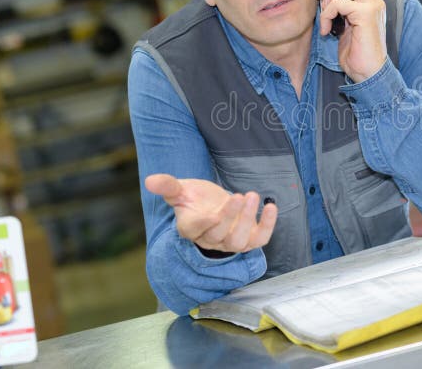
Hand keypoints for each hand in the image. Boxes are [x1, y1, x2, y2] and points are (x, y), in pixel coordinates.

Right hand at [146, 174, 276, 253]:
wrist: (212, 205)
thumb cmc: (194, 199)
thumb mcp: (180, 189)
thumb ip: (167, 186)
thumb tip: (150, 180)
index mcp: (190, 227)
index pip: (196, 230)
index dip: (205, 223)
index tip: (213, 213)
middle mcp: (210, 239)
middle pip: (220, 235)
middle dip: (231, 216)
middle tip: (241, 195)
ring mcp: (230, 241)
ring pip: (239, 241)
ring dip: (248, 220)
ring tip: (253, 196)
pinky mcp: (248, 239)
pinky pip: (259, 239)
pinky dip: (268, 225)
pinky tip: (271, 206)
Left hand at [315, 0, 386, 82]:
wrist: (368, 75)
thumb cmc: (355, 55)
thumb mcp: (341, 28)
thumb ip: (335, 10)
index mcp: (366, 2)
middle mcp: (372, 0)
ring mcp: (372, 6)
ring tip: (324, 15)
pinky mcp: (367, 14)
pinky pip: (340, 3)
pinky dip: (328, 14)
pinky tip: (327, 29)